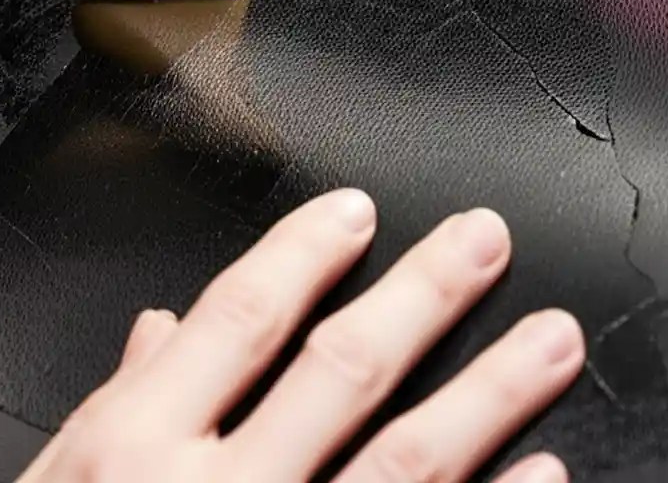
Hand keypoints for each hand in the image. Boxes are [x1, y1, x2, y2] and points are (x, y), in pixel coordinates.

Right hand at [18, 189, 585, 482]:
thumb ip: (115, 406)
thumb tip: (163, 328)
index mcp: (134, 451)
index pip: (240, 320)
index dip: (305, 254)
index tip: (358, 213)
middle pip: (341, 372)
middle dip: (423, 297)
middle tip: (485, 243)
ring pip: (407, 462)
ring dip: (491, 395)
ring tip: (553, 342)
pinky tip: (543, 477)